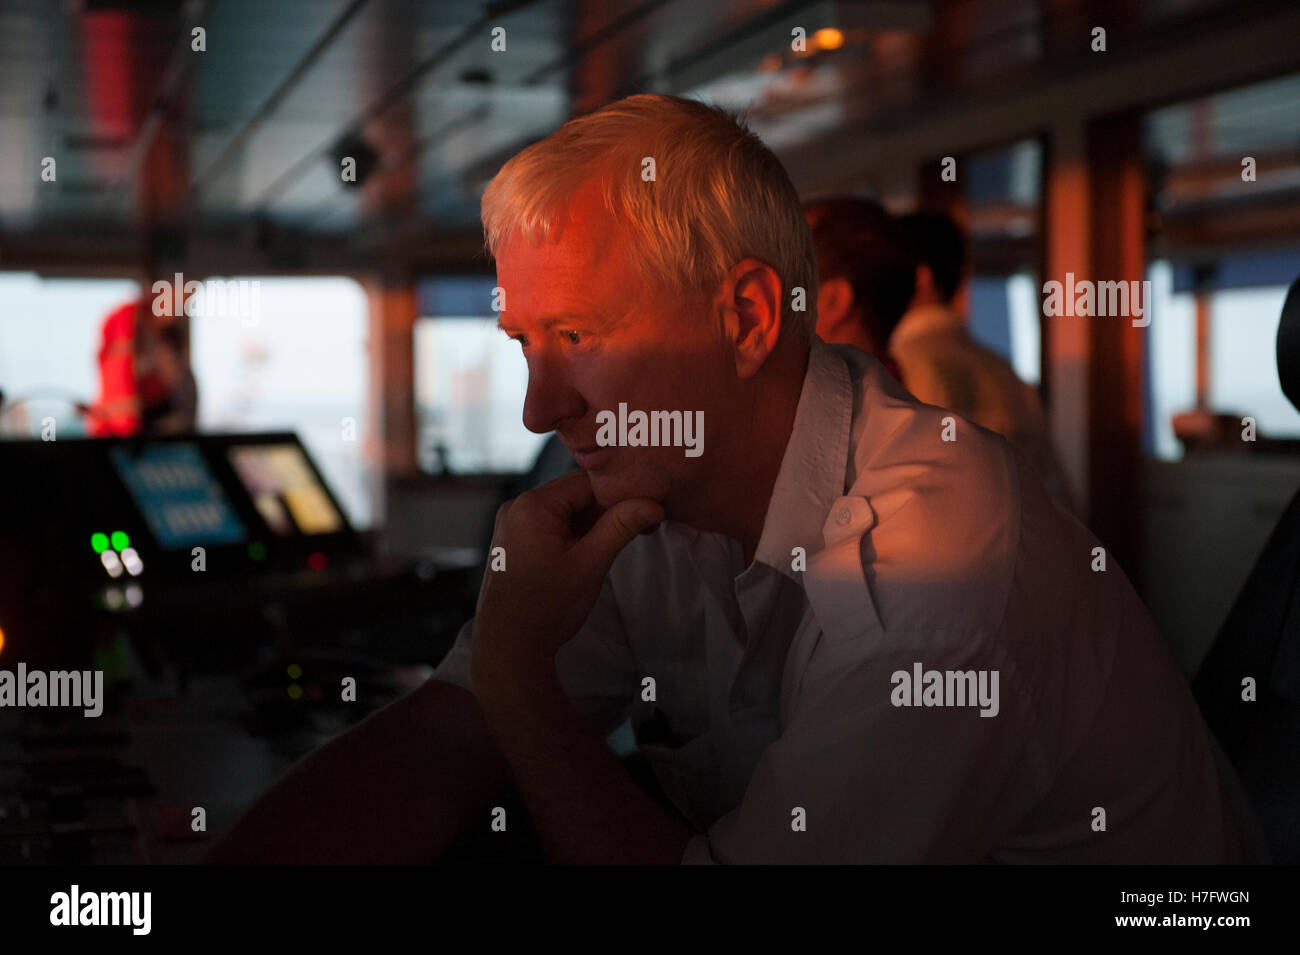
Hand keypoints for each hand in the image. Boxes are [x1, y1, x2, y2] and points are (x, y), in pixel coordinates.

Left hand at [470, 469, 662, 701]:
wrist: (509, 646)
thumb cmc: (546, 607)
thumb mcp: (590, 564)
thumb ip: (621, 527)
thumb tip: (653, 504)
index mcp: (532, 506)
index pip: (586, 482)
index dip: (619, 494)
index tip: (645, 508)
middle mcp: (516, 507)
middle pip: (574, 494)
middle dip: (605, 509)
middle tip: (639, 526)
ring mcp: (511, 523)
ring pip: (564, 509)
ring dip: (590, 523)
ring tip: (615, 543)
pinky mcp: (512, 540)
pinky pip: (550, 524)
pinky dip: (572, 533)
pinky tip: (590, 551)